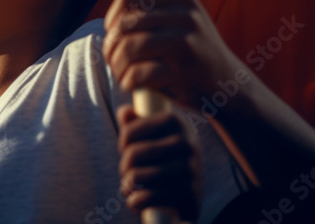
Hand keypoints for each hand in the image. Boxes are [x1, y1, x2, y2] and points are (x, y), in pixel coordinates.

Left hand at [102, 0, 245, 112]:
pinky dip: (129, 81)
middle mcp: (186, 17)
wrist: (230, 86)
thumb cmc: (201, 46)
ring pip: (130, 48)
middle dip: (111, 45)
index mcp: (182, 0)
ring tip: (120, 72)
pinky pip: (141, 73)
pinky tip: (130, 85)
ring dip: (117, 64)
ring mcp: (187, 44)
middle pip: (125, 25)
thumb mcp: (191, 11)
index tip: (110, 32)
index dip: (111, 15)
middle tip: (112, 58)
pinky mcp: (185, 71)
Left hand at [117, 105, 200, 221]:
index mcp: (174, 121)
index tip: (127, 151)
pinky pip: (147, 197)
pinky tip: (135, 203)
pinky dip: (134, 202)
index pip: (129, 132)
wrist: (192, 191)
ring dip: (126, 186)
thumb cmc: (164, 155)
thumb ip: (135, 120)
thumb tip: (125, 112)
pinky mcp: (190, 194)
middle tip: (128, 174)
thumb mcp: (153, 133)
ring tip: (129, 188)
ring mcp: (190, 169)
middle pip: (132, 154)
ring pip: (136, 176)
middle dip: (124, 167)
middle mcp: (186, 142)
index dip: (122, 144)